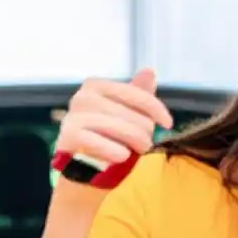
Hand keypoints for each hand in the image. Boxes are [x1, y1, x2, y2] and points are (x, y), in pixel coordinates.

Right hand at [57, 68, 173, 172]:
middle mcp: (82, 97)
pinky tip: (121, 156)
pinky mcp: (69, 138)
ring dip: (136, 145)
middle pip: (134, 117)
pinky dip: (118, 153)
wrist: (83, 166)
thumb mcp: (126, 113)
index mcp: (95, 85)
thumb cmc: (108, 136)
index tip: (168, 124)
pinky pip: (106, 145)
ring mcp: (73, 116)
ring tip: (134, 152)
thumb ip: (137, 94)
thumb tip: (149, 71)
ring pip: (124, 131)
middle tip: (142, 144)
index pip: (137, 94)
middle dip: (145, 134)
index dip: (158, 110)